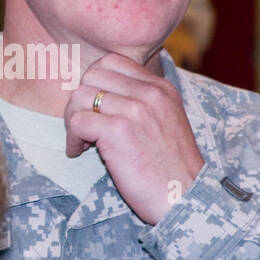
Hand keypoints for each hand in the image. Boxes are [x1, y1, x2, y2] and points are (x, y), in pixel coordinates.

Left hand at [64, 52, 205, 223]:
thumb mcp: (166, 122)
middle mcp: (149, 93)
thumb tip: (101, 94)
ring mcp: (135, 110)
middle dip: (81, 100)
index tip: (96, 107)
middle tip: (84, 125)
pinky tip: (79, 152)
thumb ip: (142, 103)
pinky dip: (72, 138)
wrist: (186, 199)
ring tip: (82, 140)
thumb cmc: (171, 169)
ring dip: (73, 119)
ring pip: (80, 96)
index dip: (95, 83)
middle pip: (92, 75)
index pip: (112, 61)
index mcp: (161, 88)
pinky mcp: (119, 131)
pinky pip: (77, 121)